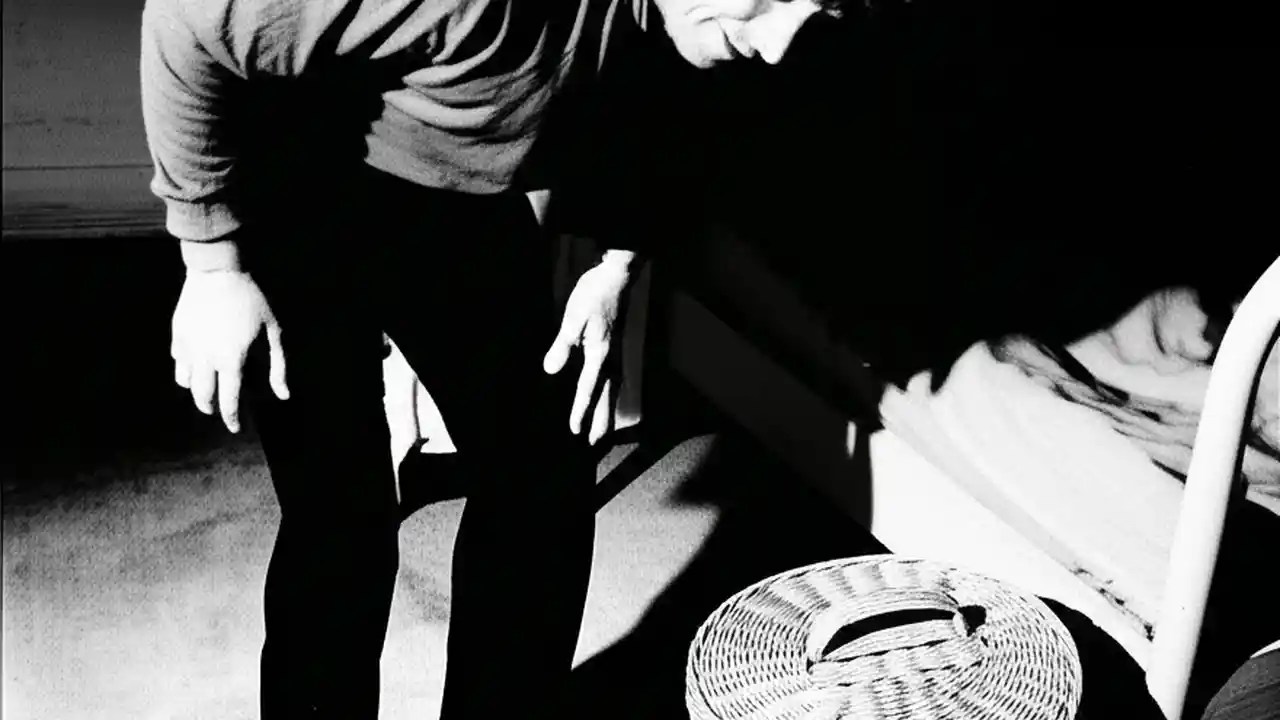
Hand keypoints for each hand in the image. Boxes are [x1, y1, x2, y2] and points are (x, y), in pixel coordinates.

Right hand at [171, 269, 288, 432]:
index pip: (228, 400)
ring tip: (208, 389)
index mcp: (231, 359)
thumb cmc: (252, 300)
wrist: (218, 270)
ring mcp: (188, 346)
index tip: (236, 427)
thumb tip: (284, 395)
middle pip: (202, 397)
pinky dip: (186, 369)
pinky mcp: (177, 334)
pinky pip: (178, 361)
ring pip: (186, 382)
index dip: (232, 418)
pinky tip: (197, 366)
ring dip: (197, 391)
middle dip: (210, 408)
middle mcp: (206, 357)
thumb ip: (277, 366)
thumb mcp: (272, 331)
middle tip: (218, 410)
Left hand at [542, 253, 633, 444]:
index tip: (574, 431)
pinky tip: (608, 397)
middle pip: (607, 397)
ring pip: (614, 390)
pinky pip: (615, 379)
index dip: (580, 411)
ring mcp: (617, 354)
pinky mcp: (617, 348)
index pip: (588, 389)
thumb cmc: (593, 295)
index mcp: (600, 354)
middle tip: (594, 443)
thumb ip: (563, 345)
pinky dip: (611, 394)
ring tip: (604, 429)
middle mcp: (612, 359)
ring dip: (608, 411)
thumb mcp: (572, 318)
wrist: (616, 277)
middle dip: (600, 420)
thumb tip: (550, 370)